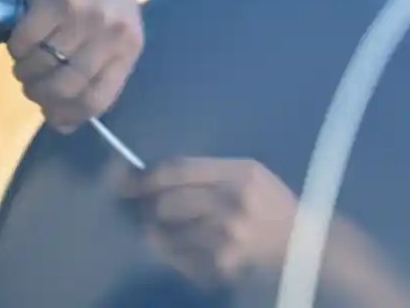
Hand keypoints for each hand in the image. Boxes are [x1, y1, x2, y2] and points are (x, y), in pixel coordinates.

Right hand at [7, 0, 142, 132]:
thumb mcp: (113, 38)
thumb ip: (94, 77)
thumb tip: (62, 124)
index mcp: (129, 50)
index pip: (99, 99)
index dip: (69, 114)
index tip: (50, 115)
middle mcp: (110, 35)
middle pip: (67, 85)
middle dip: (40, 94)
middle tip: (29, 88)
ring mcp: (83, 16)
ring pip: (43, 63)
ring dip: (25, 71)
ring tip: (22, 65)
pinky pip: (26, 39)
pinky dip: (16, 48)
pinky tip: (18, 43)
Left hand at [121, 158, 298, 289]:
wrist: (307, 244)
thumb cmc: (270, 202)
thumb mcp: (247, 173)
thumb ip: (205, 171)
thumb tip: (151, 172)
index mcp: (238, 173)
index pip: (176, 170)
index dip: (144, 177)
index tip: (124, 183)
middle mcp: (232, 201)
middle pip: (166, 202)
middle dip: (147, 208)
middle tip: (142, 211)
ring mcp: (229, 234)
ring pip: (168, 233)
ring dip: (156, 233)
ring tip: (157, 231)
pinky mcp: (226, 261)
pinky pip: (181, 257)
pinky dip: (173, 254)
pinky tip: (180, 250)